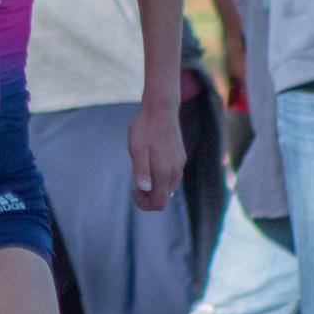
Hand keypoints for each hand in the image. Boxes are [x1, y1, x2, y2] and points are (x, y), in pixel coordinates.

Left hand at [127, 97, 185, 212]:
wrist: (161, 109)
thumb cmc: (145, 128)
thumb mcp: (136, 149)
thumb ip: (141, 170)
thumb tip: (144, 189)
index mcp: (164, 172)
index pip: (159, 204)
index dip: (144, 203)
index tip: (133, 188)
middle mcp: (175, 171)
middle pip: (163, 198)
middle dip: (148, 196)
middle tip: (134, 181)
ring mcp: (180, 165)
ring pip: (168, 188)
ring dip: (154, 186)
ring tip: (142, 169)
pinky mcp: (180, 158)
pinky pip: (171, 177)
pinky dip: (160, 177)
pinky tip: (150, 162)